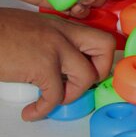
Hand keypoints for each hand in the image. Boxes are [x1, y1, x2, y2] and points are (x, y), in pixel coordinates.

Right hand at [0, 8, 114, 120]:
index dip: (97, 59)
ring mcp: (55, 48)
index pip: (97, 36)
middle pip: (104, 47)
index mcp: (60, 25)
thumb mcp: (30, 31)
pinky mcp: (42, 66)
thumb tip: (56, 66)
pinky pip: (55, 96)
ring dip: (70, 96)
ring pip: (86, 76)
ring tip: (50, 100)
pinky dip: (43, 110)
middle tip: (78, 85)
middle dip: (98, 72)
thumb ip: (47, 42)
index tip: (85, 73)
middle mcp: (62, 32)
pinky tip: (31, 112)